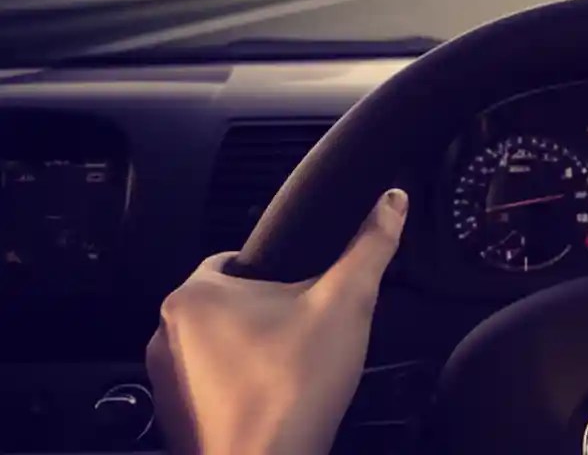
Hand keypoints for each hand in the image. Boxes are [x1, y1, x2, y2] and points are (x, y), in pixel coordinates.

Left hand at [145, 189, 408, 454]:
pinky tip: (273, 398)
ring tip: (292, 368)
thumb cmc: (294, 386)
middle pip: (228, 304)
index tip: (306, 291)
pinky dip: (239, 387)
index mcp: (194, 295)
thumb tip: (393, 200)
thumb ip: (369, 247)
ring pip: (218, 345)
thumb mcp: (345, 303)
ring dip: (250, 350)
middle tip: (306, 333)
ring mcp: (164, 380)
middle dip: (266, 313)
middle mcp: (164, 333)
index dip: (277, 270)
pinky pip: (211, 385)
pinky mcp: (174, 418)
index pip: (235, 259)